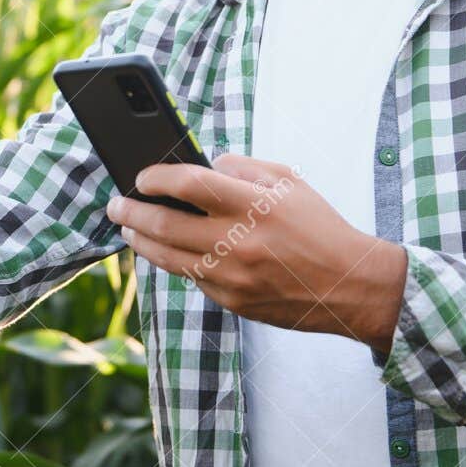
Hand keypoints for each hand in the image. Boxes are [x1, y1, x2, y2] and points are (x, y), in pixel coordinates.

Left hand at [103, 153, 407, 351]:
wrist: (349, 285)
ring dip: (142, 241)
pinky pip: (192, 278)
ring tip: (128, 228)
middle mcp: (239, 241)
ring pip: (169, 258)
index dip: (157, 178)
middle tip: (116, 205)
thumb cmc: (319, 227)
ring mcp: (233, 276)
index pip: (190, 184)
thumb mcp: (289, 182)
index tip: (141, 177)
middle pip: (166, 224)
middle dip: (132, 212)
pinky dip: (173, 262)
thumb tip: (205, 165)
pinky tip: (162, 250)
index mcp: (254, 205)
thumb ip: (244, 167)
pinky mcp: (233, 301)